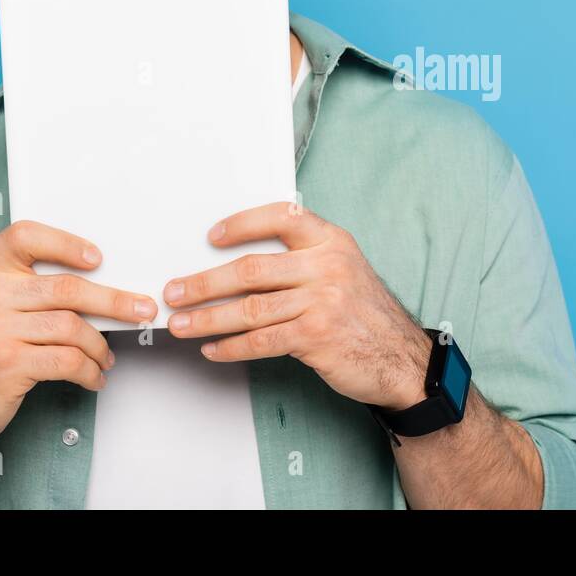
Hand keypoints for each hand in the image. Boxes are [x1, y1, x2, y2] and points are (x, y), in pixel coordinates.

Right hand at [0, 220, 158, 455]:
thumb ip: (27, 287)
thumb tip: (98, 283)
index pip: (26, 237)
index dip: (65, 243)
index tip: (97, 258)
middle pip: (67, 288)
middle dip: (113, 302)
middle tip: (141, 309)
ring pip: (72, 327)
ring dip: (99, 345)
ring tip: (106, 356)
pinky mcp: (6, 364)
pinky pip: (66, 361)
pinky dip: (89, 370)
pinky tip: (93, 376)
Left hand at [164, 202, 431, 410]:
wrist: (400, 358)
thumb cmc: (365, 315)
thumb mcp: (345, 270)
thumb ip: (304, 260)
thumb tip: (240, 266)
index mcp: (332, 242)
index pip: (281, 217)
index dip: (242, 224)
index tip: (210, 237)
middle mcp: (328, 267)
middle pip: (252, 269)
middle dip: (204, 282)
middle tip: (175, 292)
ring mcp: (323, 302)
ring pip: (250, 308)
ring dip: (208, 318)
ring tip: (182, 324)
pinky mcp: (317, 337)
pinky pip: (262, 341)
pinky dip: (231, 347)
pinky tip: (213, 348)